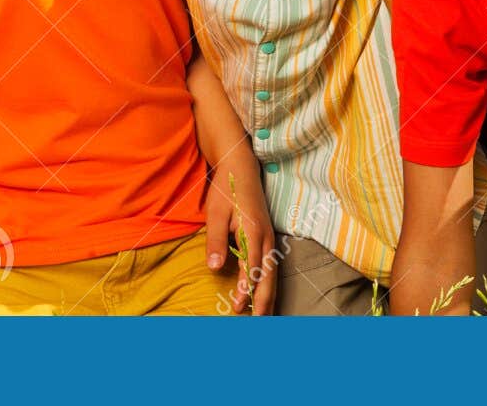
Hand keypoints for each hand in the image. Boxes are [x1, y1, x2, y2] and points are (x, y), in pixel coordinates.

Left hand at [204, 149, 278, 314]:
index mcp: (253, 232)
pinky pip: (271, 263)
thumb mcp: (215, 214)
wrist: (241, 166)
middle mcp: (265, 236)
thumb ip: (216, 241)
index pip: (251, 268)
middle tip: (259, 321)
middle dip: (264, 299)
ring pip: (273, 270)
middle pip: (268, 274)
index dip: (244, 289)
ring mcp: (268, 235)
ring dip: (269, 293)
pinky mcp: (266, 234)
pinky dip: (268, 280)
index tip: (236, 307)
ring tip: (265, 314)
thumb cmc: (226, 190)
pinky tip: (264, 290)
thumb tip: (214, 267)